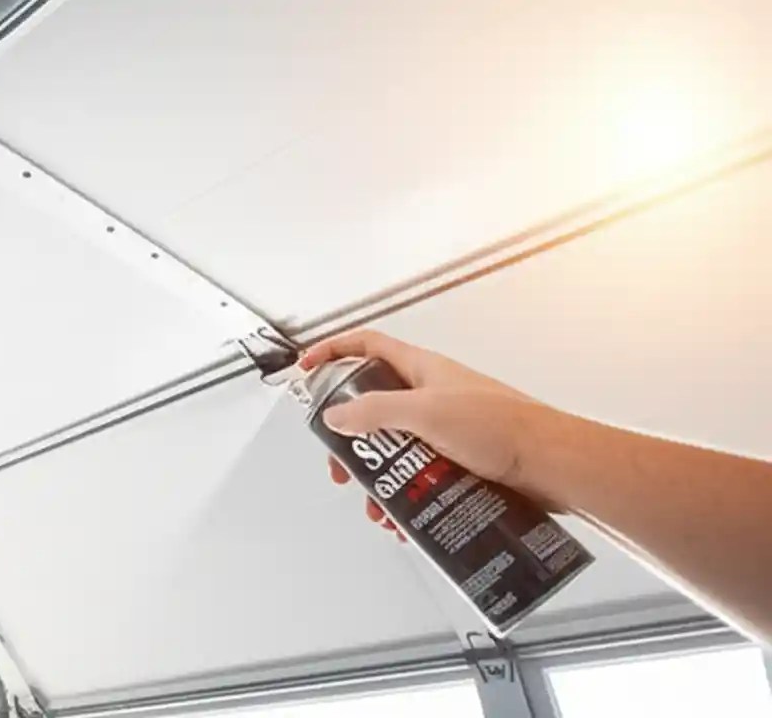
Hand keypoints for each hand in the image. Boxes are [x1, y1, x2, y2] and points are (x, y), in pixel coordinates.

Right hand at [298, 330, 560, 537]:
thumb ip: (375, 412)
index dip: (333, 352)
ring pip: (394, 448)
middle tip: (341, 460)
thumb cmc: (503, 426)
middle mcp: (431, 395)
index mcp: (421, 369)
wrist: (552, 465)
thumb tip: (337, 414)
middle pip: (373, 406)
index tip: (307, 370)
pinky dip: (405, 496)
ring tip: (375, 502)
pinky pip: (418, 475)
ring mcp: (445, 429)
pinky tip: (403, 516)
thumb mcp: (425, 412)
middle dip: (350, 437)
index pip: (366, 345)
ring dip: (379, 476)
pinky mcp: (458, 461)